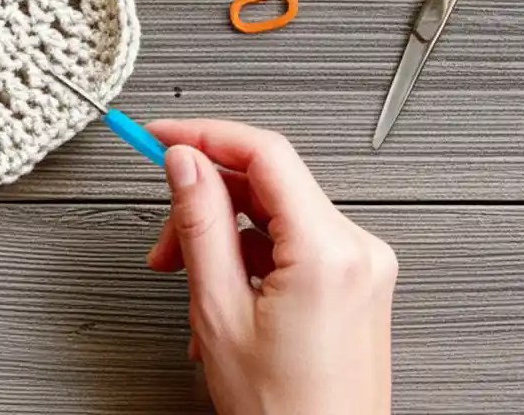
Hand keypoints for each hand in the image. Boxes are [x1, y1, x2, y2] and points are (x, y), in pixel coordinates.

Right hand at [146, 120, 397, 414]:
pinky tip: (223, 298)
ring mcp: (362, 267)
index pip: (264, 153)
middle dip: (205, 204)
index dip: (203, 135)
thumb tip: (185, 164)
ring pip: (274, 218)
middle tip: (163, 242)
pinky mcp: (357, 284)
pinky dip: (248, 261)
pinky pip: (293, 245)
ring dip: (222, 240)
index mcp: (330, 251)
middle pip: (266, 186)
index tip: (161, 136)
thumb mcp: (219, 311)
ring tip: (191, 286)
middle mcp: (358, 250)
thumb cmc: (283, 411)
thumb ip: (200, 224)